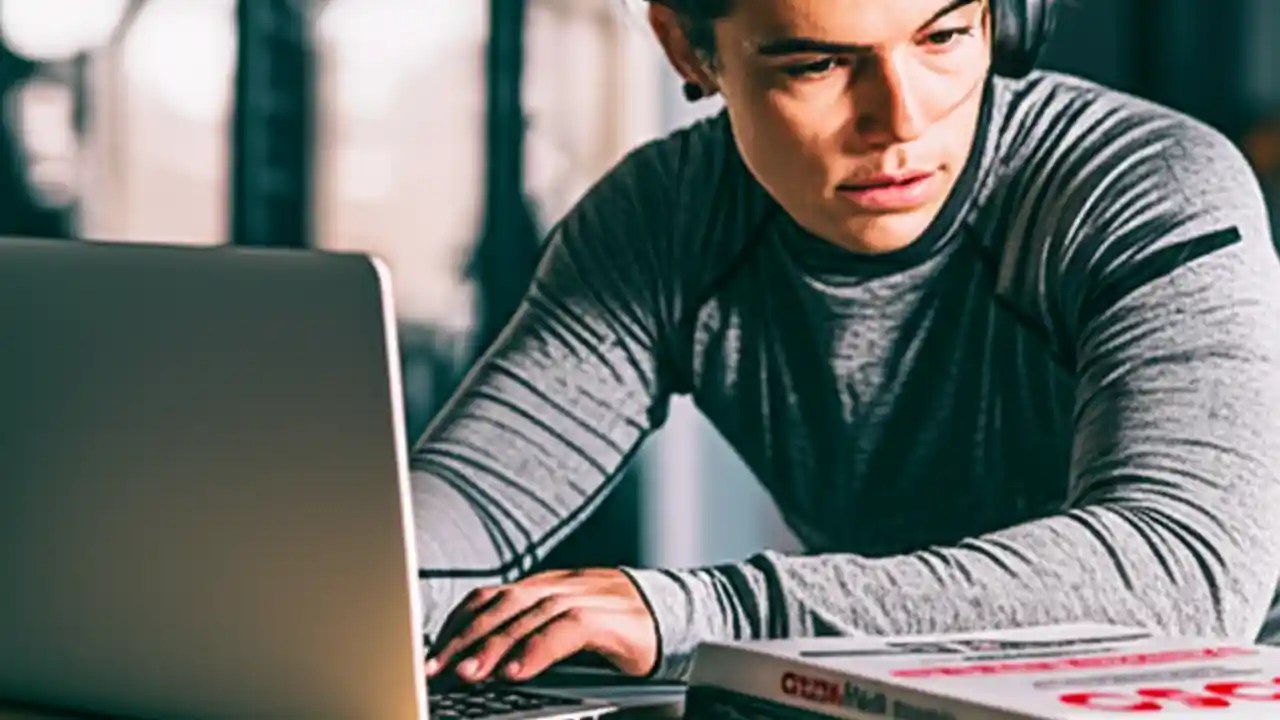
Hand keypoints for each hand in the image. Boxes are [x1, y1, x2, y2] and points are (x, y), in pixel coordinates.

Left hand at [424, 568, 656, 683]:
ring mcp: (590, 597)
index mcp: (550, 586)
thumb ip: (535, 635)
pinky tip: (517, 672)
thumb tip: (484, 663)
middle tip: (438, 668)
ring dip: (495, 645)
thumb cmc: (624, 634)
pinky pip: (568, 629)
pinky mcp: (613, 619)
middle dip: (466, 636)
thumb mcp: (572, 632)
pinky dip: (539, 649)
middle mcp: (565, 585)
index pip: (494, 594)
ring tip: (469, 674)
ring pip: (530, 613)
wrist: (687, 619)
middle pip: (504, 602)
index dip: (461, 620)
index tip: (433, 649)